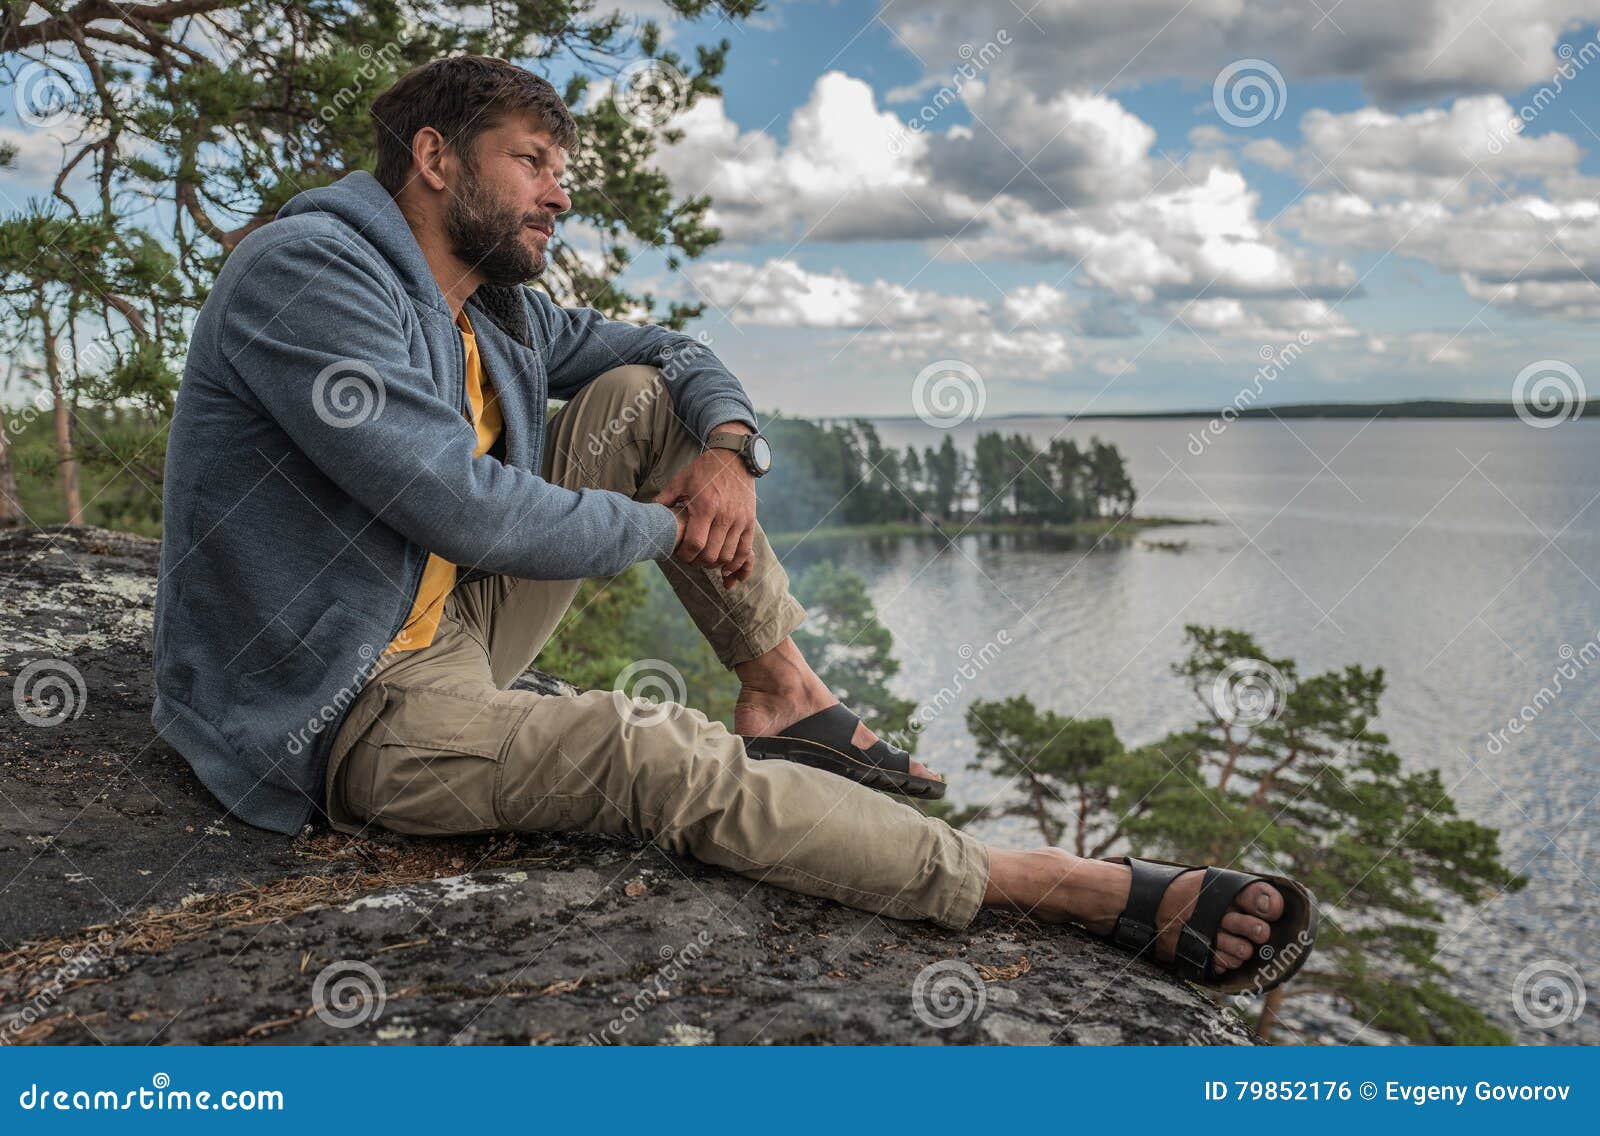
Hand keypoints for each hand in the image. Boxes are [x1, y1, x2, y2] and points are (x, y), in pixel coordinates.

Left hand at [655, 446, 756, 587]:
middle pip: (711, 555)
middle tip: (692, 559)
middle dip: (699, 562)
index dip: (686, 555)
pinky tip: (726, 567)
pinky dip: (736, 563)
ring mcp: (739, 520)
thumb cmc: (704, 470)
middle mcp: (724, 515)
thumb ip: (664, 499)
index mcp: (705, 506)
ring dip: (715, 564)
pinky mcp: (750, 521)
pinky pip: (745, 550)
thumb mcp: (681, 480)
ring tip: (706, 560)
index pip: (695, 543)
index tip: (681, 555)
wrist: (734, 457)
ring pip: (728, 556)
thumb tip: (649, 513)